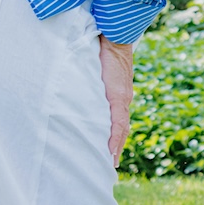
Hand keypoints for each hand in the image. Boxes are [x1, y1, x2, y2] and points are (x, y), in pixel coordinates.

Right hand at [97, 35, 134, 166]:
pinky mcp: (118, 96)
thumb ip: (94, 84)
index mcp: (119, 95)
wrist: (114, 39)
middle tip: (111, 165)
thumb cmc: (103, 52)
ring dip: (116, 146)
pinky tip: (111, 150)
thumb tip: (79, 90)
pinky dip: (114, 137)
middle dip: (117, 147)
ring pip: (121, 129)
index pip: (119, 121)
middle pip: (122, 129)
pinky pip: (117, 122)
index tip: (111, 153)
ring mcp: (123, 99)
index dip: (116, 138)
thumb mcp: (97, 74)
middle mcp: (124, 100)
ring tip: (111, 162)